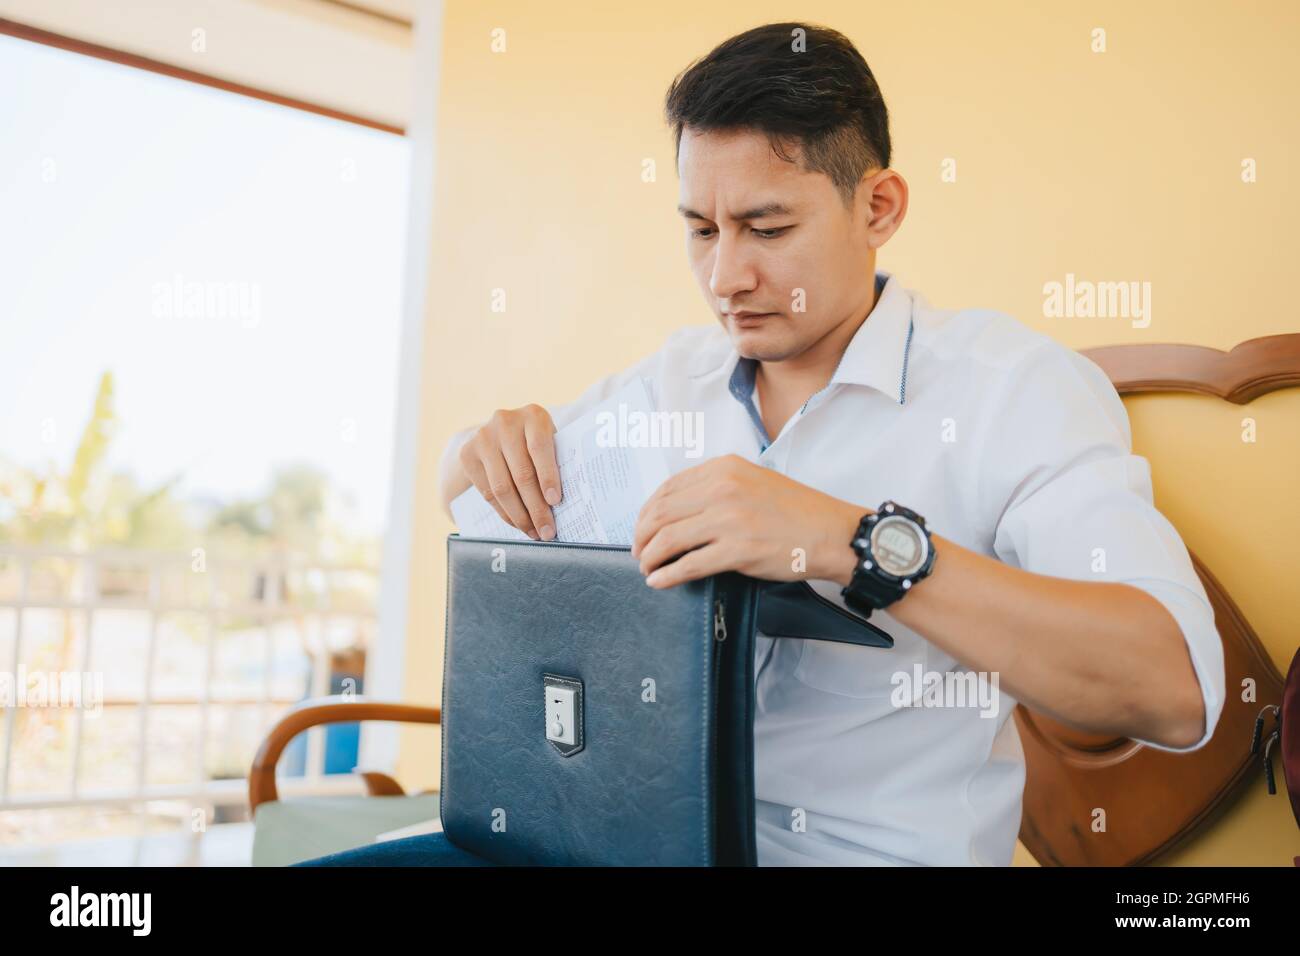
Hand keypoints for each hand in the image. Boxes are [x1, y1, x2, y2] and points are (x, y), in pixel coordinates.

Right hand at [458, 404, 561, 539]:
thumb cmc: (537, 443)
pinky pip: (487, 492)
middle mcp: (505, 421)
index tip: (555, 502)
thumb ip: (558, 463)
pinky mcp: (467, 455)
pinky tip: (517, 523)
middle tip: (547, 531)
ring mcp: (483, 437)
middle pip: (521, 473)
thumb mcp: (551, 442)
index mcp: (533, 415)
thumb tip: (567, 504)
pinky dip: (504, 512)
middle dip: (536, 508)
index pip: (540, 448)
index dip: (548, 476)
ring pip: (502, 487)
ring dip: (520, 515)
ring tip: (533, 532)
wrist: (500, 432)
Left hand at [630, 454, 865, 588]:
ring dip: (650, 556)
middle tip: (638, 551)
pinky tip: (659, 581)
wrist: (833, 533)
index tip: (642, 527)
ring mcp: (729, 519)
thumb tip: (680, 511)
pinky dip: (666, 575)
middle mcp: (722, 488)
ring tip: (647, 567)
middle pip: (661, 513)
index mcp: (724, 468)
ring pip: (668, 538)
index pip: (668, 488)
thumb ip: (717, 488)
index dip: (646, 512)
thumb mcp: (753, 482)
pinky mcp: (738, 550)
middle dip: (642, 535)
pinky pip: (688, 565)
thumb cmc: (798, 512)